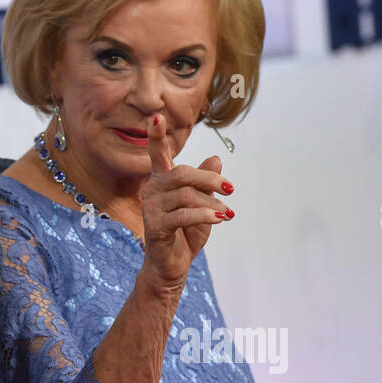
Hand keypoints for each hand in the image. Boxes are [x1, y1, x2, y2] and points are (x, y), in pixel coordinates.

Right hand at [138, 114, 233, 296]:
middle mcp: (152, 191)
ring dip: (211, 202)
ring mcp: (151, 208)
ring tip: (226, 212)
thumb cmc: (185, 234)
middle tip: (230, 188)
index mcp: (161, 182)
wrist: (172, 266)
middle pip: (181, 173)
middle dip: (209, 179)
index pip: (158, 155)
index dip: (156, 136)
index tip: (156, 116)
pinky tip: (219, 218)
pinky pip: (183, 214)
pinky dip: (204, 214)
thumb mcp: (202, 205)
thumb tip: (216, 159)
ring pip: (185, 195)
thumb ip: (206, 183)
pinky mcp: (155, 226)